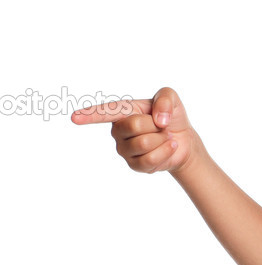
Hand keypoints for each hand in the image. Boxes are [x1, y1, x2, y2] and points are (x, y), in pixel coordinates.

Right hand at [71, 86, 202, 175]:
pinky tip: (169, 147)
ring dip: (162, 139)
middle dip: (156, 125)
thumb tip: (158, 120)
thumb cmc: (171, 117)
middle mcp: (118, 131)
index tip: (75, 118)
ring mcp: (124, 150)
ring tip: (165, 137)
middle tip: (161, 126)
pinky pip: (150, 160)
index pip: (104, 113)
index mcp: (123, 112)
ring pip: (143, 143)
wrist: (184, 140)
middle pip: (134, 125)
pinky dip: (166, 152)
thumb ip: (165, 99)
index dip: (89, 115)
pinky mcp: (134, 165)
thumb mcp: (171, 99)